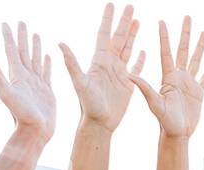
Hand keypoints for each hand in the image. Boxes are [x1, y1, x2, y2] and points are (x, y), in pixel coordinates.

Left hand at [0, 21, 55, 140]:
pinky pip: (46, 72)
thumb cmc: (21, 115)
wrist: (35, 132)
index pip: (11, 50)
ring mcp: (36, 84)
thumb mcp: (6, 93)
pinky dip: (46, 63)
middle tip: (21, 22)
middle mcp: (25, 77)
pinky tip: (47, 56)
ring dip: (35, 47)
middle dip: (22, 37)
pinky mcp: (46, 91)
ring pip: (35, 59)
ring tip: (36, 34)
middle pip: (23, 52)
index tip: (6, 23)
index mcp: (16, 75)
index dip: (8, 36)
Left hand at [59, 3, 145, 133]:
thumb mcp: (79, 83)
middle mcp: (109, 64)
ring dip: (132, 35)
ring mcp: (119, 73)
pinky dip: (140, 58)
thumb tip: (60, 44)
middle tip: (130, 6)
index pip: (104, 34)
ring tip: (137, 20)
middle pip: (119, 37)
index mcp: (99, 60)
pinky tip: (143, 50)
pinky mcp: (128, 84)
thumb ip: (71, 63)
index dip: (108, 19)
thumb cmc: (88, 105)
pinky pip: (136, 67)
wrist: (99, 123)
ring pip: (127, 48)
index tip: (112, 4)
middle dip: (124, 21)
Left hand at [132, 17, 203, 138]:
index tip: (162, 21)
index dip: (164, 37)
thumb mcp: (154, 104)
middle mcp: (178, 77)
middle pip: (182, 50)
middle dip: (185, 33)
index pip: (166, 52)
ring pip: (196, 60)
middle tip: (187, 17)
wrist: (177, 134)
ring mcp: (189, 84)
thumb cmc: (163, 122)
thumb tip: (130, 75)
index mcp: (168, 77)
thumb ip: (144, 88)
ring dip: (200, 46)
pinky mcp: (199, 93)